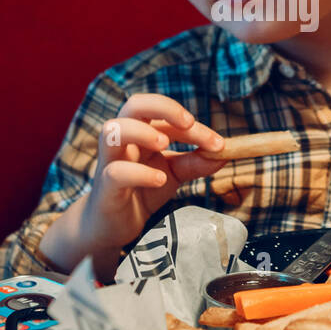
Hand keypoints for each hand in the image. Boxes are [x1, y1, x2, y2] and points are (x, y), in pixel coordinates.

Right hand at [80, 93, 226, 256]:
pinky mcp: (105, 187)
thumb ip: (195, 162)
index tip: (219, 144)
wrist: (113, 225)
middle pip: (134, 105)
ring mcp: (110, 161)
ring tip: (164, 144)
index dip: (194, 126)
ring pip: (113, 130)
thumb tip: (225, 153)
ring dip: (141, 132)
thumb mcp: (174, 173)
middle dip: (162, 107)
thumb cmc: (141, 190)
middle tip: (187, 122)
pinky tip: (160, 180)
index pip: (166, 115)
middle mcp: (124, 140)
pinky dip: (139, 173)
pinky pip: (116, 172)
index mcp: (141, 131)